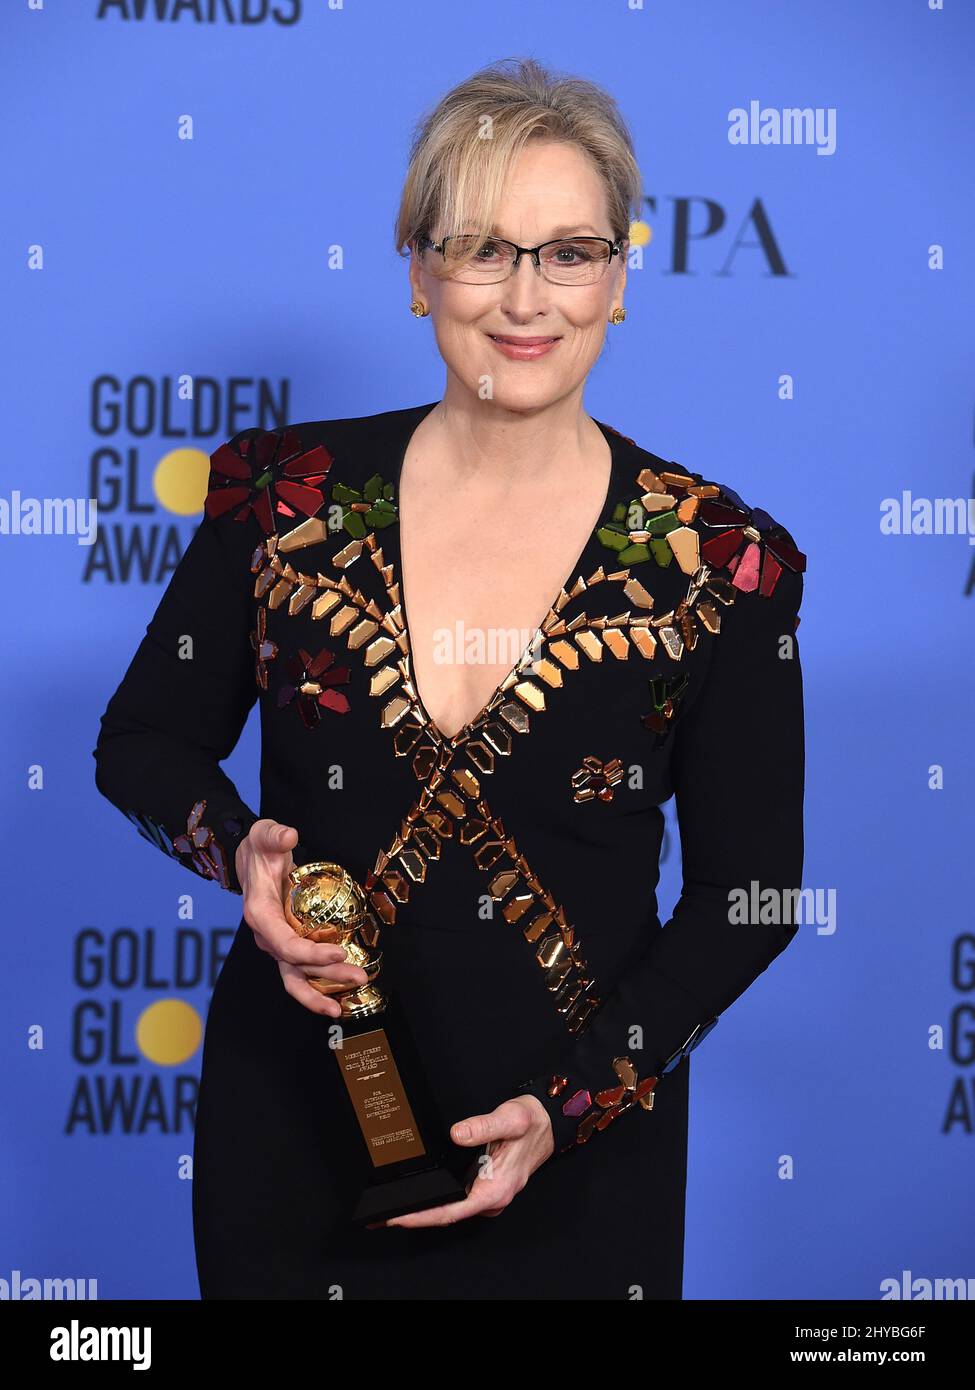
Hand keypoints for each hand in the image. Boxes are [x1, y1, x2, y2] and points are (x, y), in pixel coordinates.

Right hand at [236, 819, 368, 1015]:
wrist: (250, 859)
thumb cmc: (259, 849)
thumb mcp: (263, 834)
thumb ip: (274, 835)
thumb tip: (289, 836)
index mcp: (260, 915)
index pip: (285, 943)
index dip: (311, 953)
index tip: (339, 952)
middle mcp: (267, 936)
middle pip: (294, 967)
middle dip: (323, 979)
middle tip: (357, 977)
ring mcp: (277, 944)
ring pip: (295, 977)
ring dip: (320, 991)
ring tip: (344, 1004)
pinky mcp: (287, 944)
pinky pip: (302, 970)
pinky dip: (319, 983)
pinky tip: (340, 993)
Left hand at [381, 1095, 554, 1228]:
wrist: (549, 1123)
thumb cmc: (532, 1123)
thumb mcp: (510, 1118)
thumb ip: (483, 1126)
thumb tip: (456, 1134)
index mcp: (496, 1189)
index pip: (451, 1211)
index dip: (422, 1216)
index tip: (398, 1218)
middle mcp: (492, 1198)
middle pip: (447, 1214)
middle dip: (416, 1216)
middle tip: (384, 1215)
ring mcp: (489, 1195)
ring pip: (452, 1209)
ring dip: (426, 1209)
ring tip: (396, 1206)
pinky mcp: (486, 1188)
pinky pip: (458, 1200)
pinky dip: (438, 1200)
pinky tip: (422, 1194)